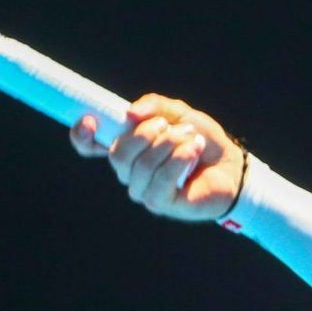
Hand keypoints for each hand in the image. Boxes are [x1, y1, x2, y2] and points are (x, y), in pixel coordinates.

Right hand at [69, 94, 244, 221]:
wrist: (230, 163)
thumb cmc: (201, 138)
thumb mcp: (179, 113)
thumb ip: (155, 107)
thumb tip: (130, 114)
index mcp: (126, 147)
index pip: (89, 145)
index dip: (81, 135)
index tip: (90, 120)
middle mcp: (129, 170)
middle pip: (117, 155)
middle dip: (145, 134)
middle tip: (169, 125)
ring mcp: (142, 189)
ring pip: (141, 166)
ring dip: (169, 144)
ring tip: (191, 137)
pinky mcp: (160, 203)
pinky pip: (161, 180)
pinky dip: (180, 159)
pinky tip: (195, 150)